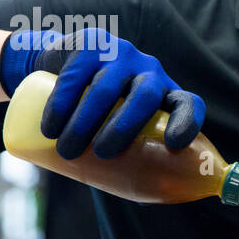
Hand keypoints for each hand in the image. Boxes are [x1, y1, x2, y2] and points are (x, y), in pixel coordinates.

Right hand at [0, 28, 203, 158]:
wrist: (63, 69)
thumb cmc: (101, 114)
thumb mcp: (123, 128)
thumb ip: (132, 153)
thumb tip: (144, 195)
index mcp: (166, 94)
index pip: (188, 104)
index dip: (186, 122)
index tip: (173, 144)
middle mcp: (150, 71)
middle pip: (144, 97)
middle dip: (123, 127)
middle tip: (101, 153)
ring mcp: (122, 54)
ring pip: (106, 87)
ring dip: (85, 121)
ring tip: (67, 150)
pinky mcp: (91, 43)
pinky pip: (77, 74)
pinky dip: (61, 103)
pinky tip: (50, 126)